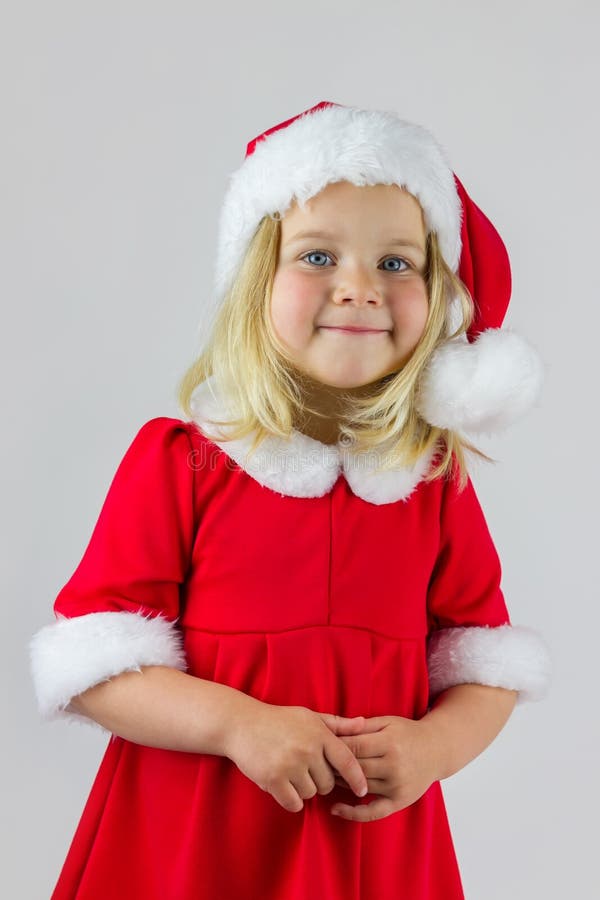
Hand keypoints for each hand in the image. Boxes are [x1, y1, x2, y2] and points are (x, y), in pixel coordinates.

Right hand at [225, 701, 368, 812]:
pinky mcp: (273, 779)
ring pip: (311, 794)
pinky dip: (291, 800)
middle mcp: (307, 749)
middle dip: (320, 782)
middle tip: (305, 770)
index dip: (357, 778)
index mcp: (319, 733)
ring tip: (291, 773)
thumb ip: (338, 724)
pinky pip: (294, 803)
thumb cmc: (279, 720)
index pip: (347, 761)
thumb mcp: (309, 716)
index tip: (363, 791)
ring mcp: (290, 765)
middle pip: (328, 783)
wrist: (241, 724)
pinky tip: (284, 787)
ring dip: (304, 790)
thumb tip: (364, 724)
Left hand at [329, 715, 439, 822]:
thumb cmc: (407, 733)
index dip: (334, 747)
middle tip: (317, 762)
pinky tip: (336, 809)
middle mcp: (394, 766)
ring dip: (340, 783)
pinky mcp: (400, 801)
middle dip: (334, 765)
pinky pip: (374, 812)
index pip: (354, 747)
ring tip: (325, 776)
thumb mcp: (387, 722)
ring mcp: (397, 786)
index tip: (319, 745)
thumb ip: (362, 726)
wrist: (437, 750)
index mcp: (390, 743)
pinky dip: (353, 814)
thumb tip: (334, 729)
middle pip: (355, 768)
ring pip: (360, 787)